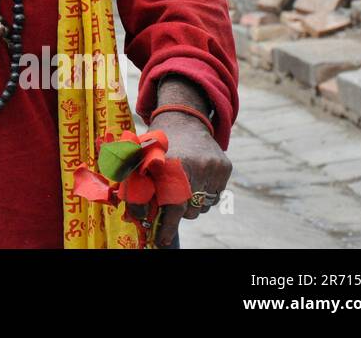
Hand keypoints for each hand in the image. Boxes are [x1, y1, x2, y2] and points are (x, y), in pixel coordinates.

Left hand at [133, 112, 231, 247]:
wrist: (184, 120)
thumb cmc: (158, 146)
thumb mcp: (141, 158)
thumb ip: (135, 185)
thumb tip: (136, 216)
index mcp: (172, 163)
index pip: (172, 203)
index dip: (167, 225)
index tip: (161, 240)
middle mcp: (195, 165)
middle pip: (189, 211)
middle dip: (177, 212)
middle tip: (170, 199)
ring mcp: (213, 166)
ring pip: (203, 207)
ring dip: (191, 204)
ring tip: (183, 185)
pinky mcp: (225, 167)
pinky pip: (215, 197)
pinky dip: (205, 195)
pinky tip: (196, 179)